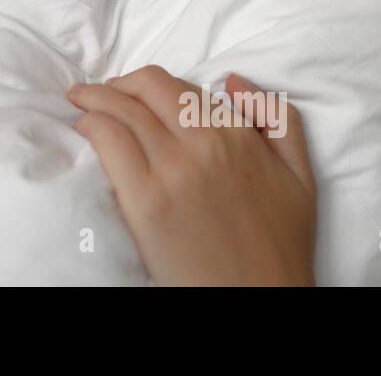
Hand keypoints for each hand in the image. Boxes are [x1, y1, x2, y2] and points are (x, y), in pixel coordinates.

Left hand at [67, 65, 315, 285]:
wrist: (260, 300)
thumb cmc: (280, 245)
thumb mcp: (299, 176)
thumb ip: (277, 120)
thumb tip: (232, 80)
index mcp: (237, 135)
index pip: (181, 87)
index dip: (153, 86)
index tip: (135, 93)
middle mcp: (204, 144)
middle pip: (148, 88)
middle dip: (119, 83)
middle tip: (100, 91)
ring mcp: (173, 170)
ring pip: (123, 109)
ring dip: (95, 97)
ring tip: (80, 100)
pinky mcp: (145, 202)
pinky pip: (110, 141)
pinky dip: (92, 125)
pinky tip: (84, 127)